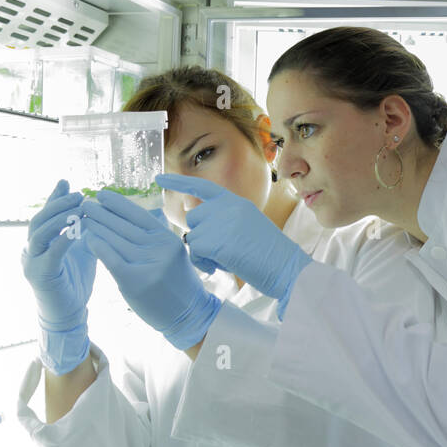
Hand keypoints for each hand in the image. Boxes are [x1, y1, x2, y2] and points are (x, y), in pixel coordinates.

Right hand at [21, 180, 94, 374]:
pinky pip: (49, 253)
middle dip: (58, 204)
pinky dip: (61, 240)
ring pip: (39, 233)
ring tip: (77, 208)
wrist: (68, 313)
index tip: (67, 181)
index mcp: (40, 241)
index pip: (45, 214)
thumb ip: (82, 231)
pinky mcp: (39, 275)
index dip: (54, 197)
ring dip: (59, 218)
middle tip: (78, 194)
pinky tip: (74, 231)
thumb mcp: (80, 249)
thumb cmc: (74, 280)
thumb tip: (94, 209)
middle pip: (39, 219)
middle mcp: (31, 249)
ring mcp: (32, 261)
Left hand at [79, 189, 221, 349]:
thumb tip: (125, 222)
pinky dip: (99, 247)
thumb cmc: (177, 284)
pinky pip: (113, 259)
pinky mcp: (136, 281)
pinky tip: (88, 238)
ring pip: (116, 240)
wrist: (188, 315)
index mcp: (168, 238)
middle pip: (125, 225)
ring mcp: (149, 264)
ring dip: (97, 226)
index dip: (119, 203)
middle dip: (102, 213)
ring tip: (83, 218)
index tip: (102, 194)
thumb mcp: (171, 256)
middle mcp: (160, 248)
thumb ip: (152, 240)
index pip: (139, 215)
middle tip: (85, 203)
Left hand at [155, 174, 311, 311]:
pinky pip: (195, 252)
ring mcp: (222, 222)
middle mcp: (228, 207)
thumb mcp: (247, 226)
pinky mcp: (217, 241)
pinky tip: (222, 268)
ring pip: (192, 237)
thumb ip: (223, 217)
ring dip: (203, 254)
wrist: (287, 268)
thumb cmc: (269, 254)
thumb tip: (190, 209)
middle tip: (220, 252)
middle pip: (193, 218)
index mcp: (236, 201)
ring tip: (225, 261)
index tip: (158, 178)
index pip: (202, 186)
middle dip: (200, 237)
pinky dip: (204, 263)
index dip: (179, 183)